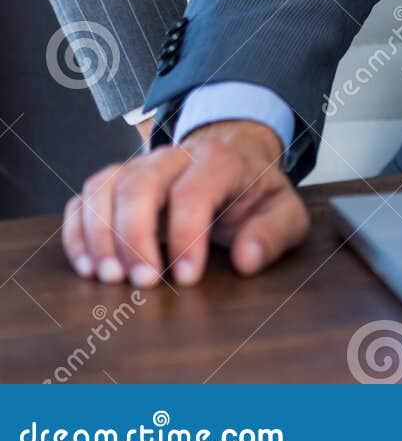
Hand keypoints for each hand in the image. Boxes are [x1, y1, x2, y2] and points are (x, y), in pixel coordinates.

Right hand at [63, 120, 308, 286]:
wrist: (236, 157)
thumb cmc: (255, 192)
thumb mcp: (283, 211)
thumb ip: (273, 234)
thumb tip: (247, 259)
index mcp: (219, 160)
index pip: (193, 191)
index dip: (186, 236)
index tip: (187, 280)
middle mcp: (174, 156)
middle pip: (139, 185)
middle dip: (134, 237)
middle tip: (142, 283)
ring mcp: (141, 165)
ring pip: (105, 186)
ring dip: (100, 235)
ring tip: (110, 278)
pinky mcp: (118, 180)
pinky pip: (85, 197)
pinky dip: (78, 231)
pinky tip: (88, 266)